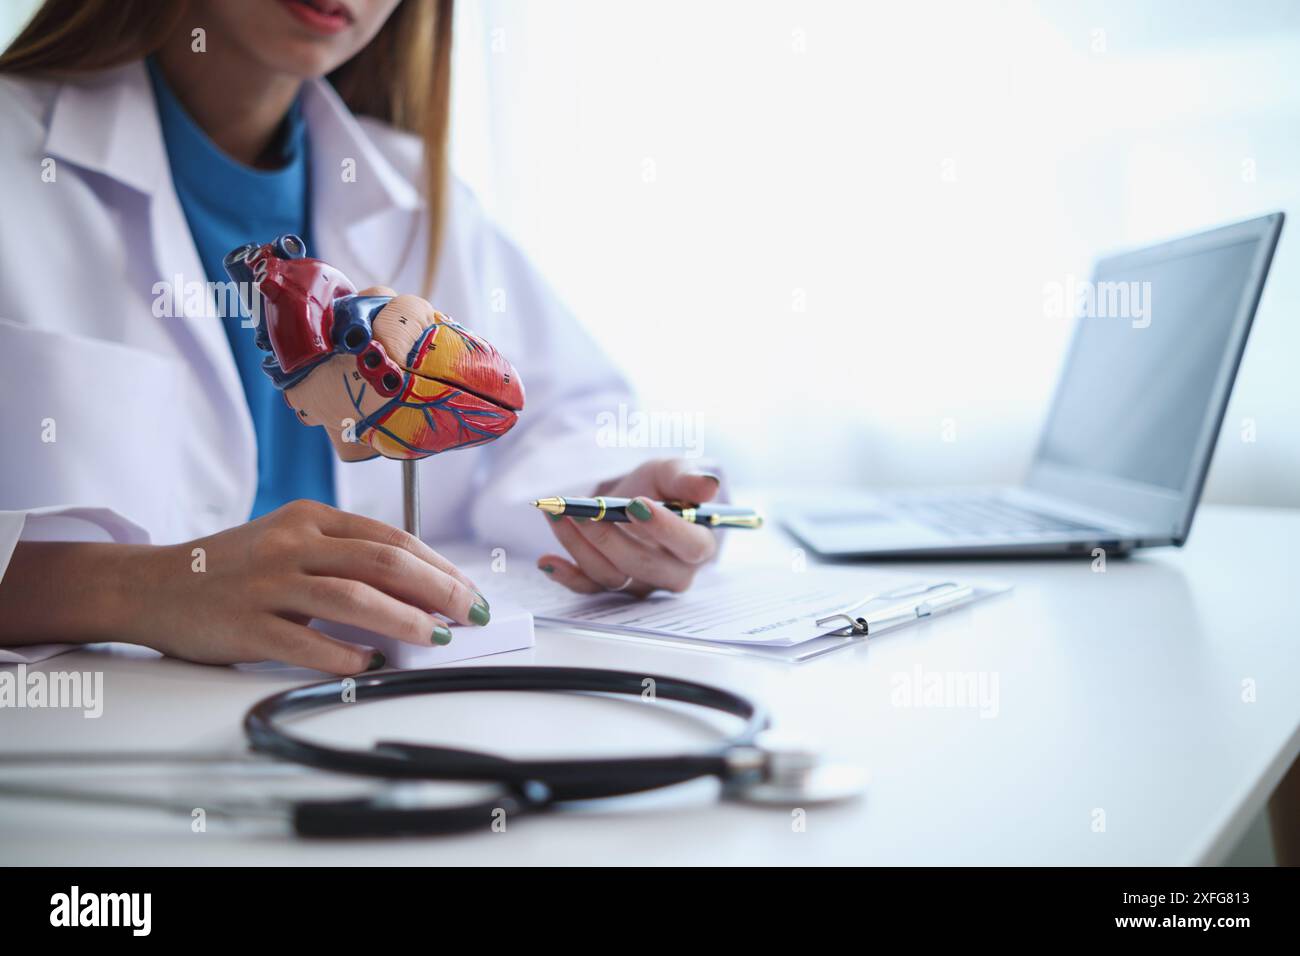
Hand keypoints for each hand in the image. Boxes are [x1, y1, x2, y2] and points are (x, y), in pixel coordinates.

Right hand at [122, 500, 488, 672]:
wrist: (153, 584)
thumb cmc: (234, 568)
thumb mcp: (290, 541)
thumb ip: (344, 557)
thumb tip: (418, 593)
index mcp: (310, 518)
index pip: (391, 537)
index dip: (438, 565)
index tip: (468, 590)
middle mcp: (291, 543)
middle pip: (383, 562)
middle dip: (439, 589)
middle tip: (470, 613)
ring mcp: (267, 584)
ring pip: (353, 598)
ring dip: (404, 620)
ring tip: (436, 638)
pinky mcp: (246, 625)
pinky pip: (307, 644)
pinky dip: (346, 656)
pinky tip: (371, 665)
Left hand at [537, 458, 720, 595]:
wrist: (631, 499)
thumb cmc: (659, 489)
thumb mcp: (673, 475)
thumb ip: (689, 480)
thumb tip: (709, 486)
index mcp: (697, 545)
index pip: (690, 546)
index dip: (665, 528)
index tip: (637, 505)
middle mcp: (671, 572)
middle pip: (644, 565)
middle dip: (611, 537)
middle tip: (586, 511)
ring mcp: (638, 584)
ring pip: (611, 575)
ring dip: (581, 546)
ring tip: (560, 514)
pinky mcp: (609, 586)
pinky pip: (587, 589)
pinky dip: (565, 576)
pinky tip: (547, 559)